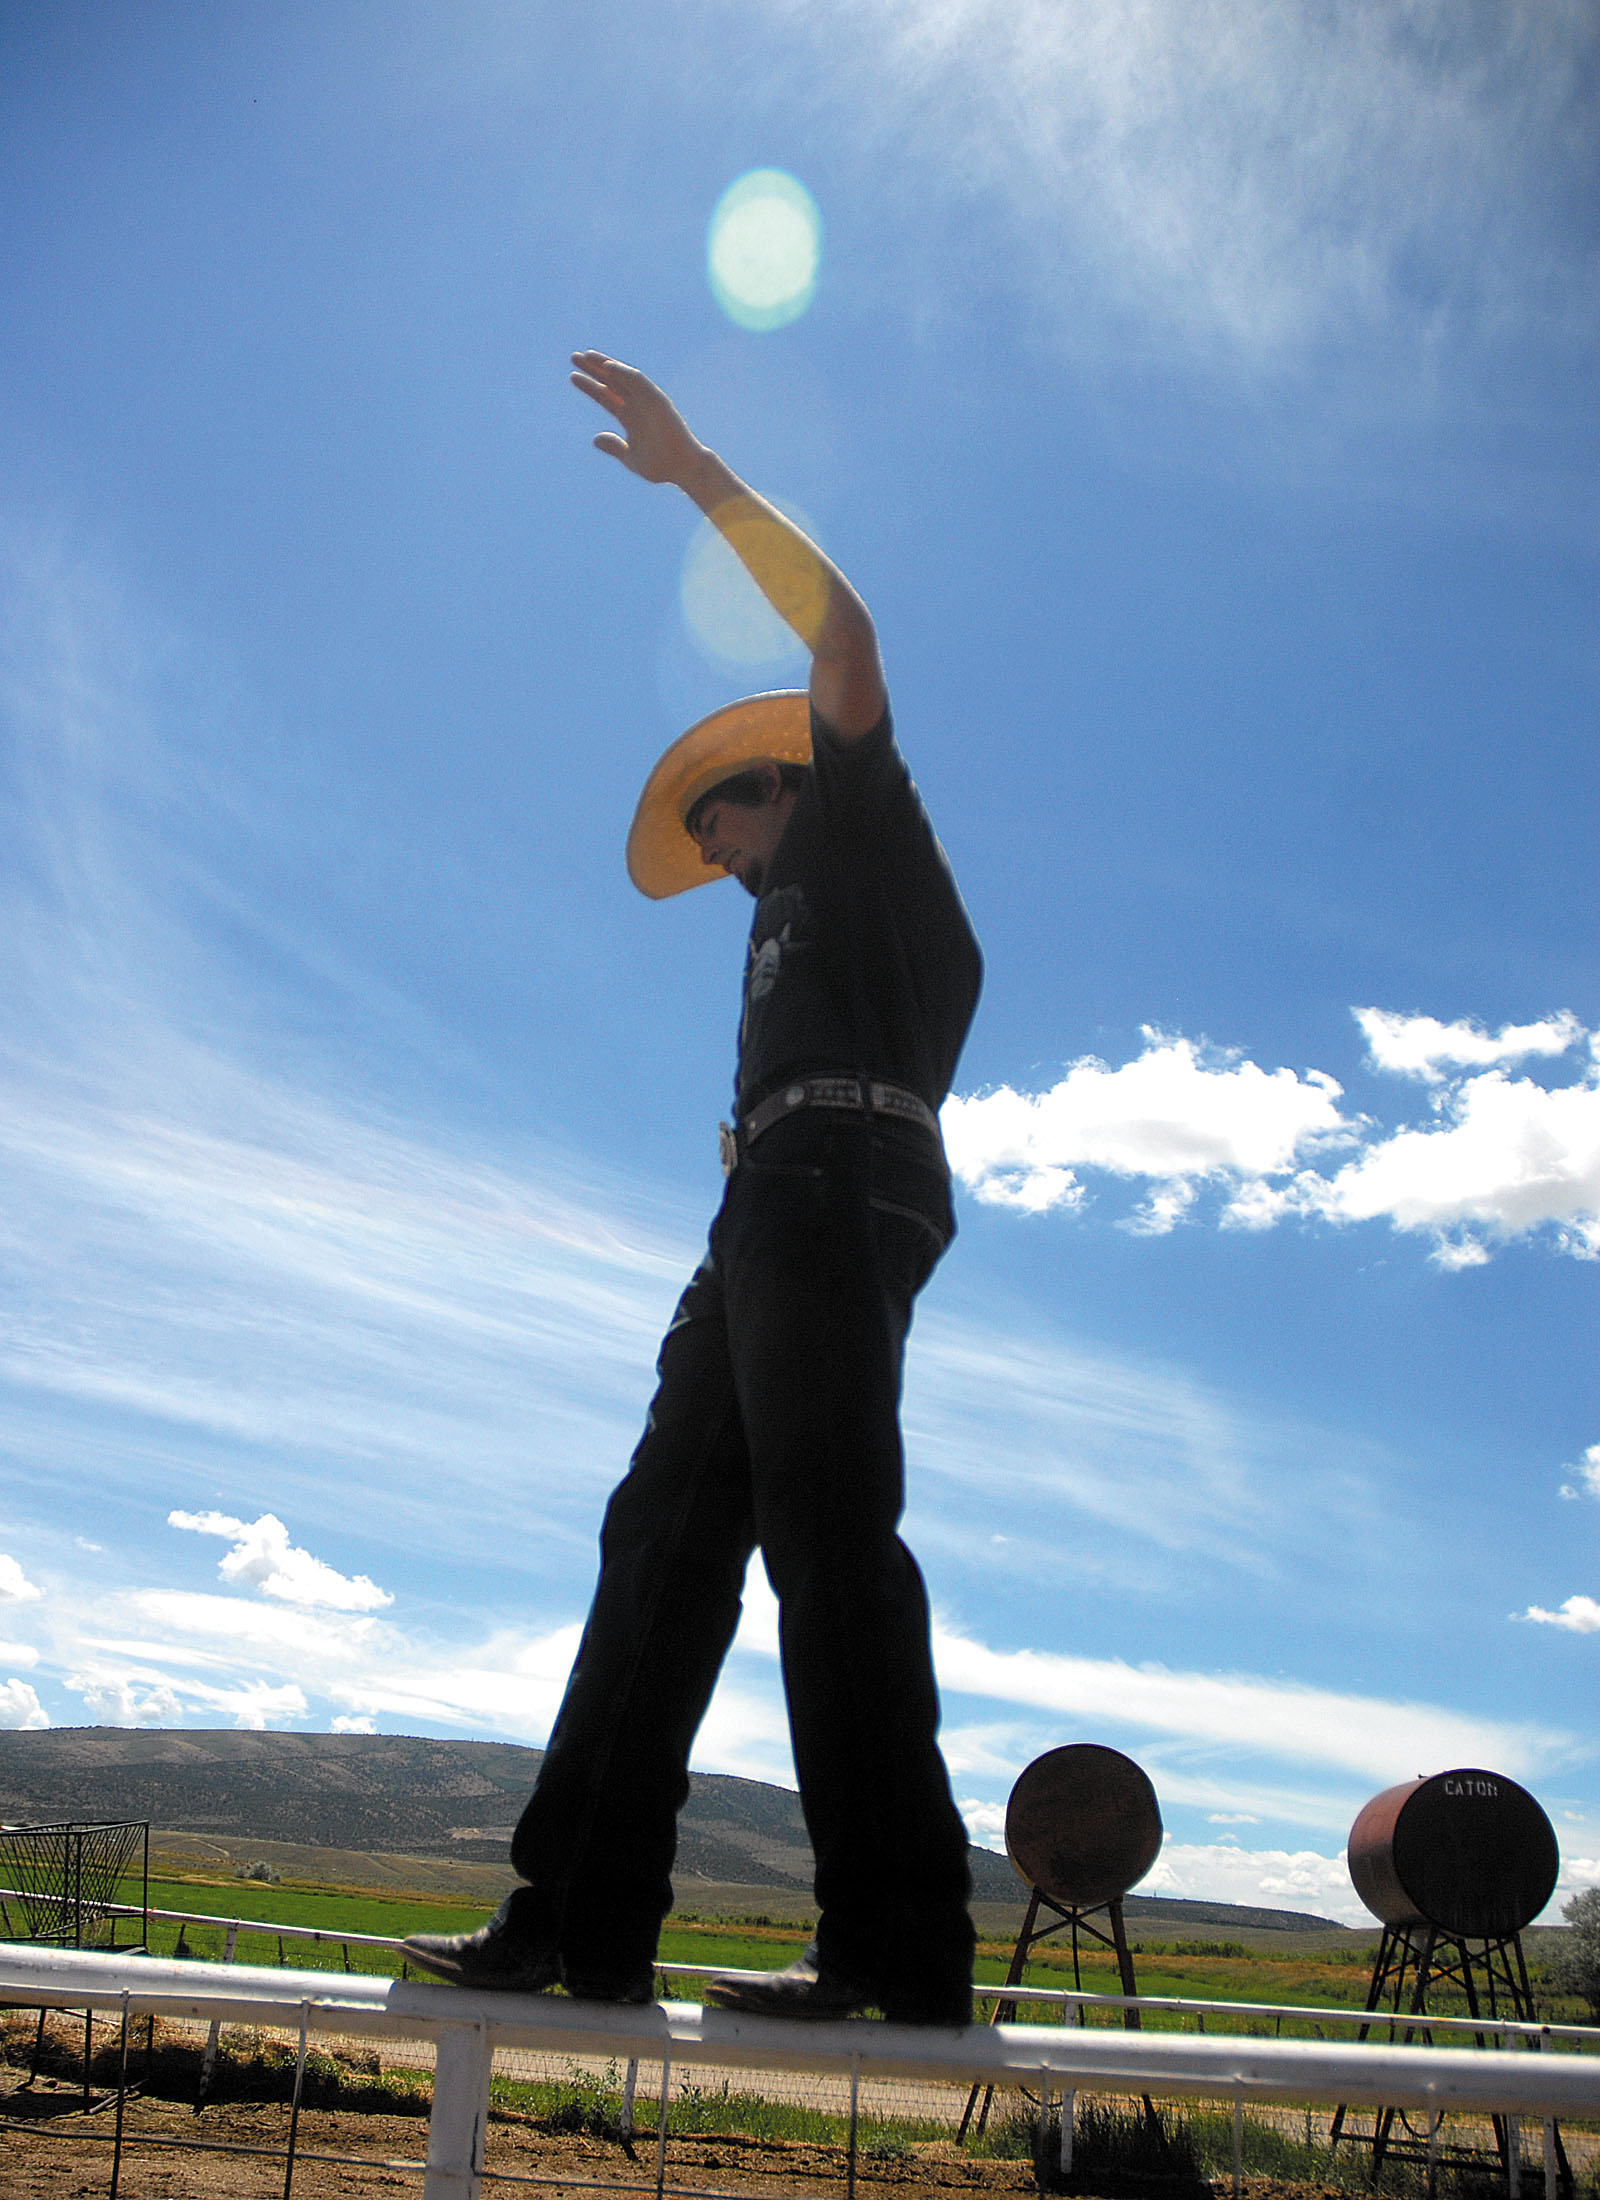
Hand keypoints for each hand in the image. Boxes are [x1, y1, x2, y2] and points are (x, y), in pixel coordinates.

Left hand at [570, 351, 701, 485]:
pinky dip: (622, 372)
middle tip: (574, 357)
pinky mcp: (657, 400)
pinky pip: (638, 381)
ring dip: (605, 365)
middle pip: (611, 383)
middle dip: (593, 370)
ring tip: (586, 355)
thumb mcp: (630, 457)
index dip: (590, 387)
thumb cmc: (661, 466)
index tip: (573, 377)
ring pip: (623, 377)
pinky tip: (606, 366)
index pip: (606, 397)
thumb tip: (595, 439)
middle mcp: (637, 406)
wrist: (683, 469)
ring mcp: (647, 401)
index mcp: (629, 418)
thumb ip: (614, 447)